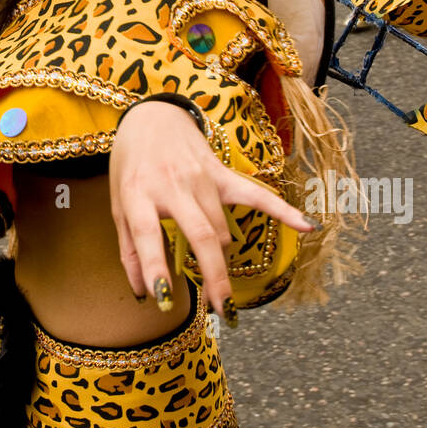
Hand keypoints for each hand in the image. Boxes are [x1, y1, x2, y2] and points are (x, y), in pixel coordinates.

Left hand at [109, 101, 315, 316]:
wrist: (152, 117)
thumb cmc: (132, 166)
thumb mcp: (118, 206)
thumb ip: (130, 251)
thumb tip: (145, 295)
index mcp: (139, 192)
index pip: (147, 234)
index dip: (155, 268)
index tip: (163, 300)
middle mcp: (173, 185)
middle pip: (201, 235)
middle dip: (214, 275)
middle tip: (224, 310)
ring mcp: (202, 178)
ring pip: (222, 230)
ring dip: (221, 260)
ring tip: (215, 280)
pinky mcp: (223, 174)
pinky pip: (256, 194)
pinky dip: (283, 211)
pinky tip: (308, 226)